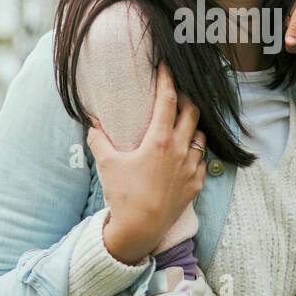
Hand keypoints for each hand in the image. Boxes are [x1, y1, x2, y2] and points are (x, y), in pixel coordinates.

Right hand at [88, 63, 206, 262]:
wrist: (140, 229)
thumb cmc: (123, 195)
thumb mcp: (107, 164)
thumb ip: (99, 139)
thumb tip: (92, 123)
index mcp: (160, 141)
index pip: (168, 101)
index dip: (168, 80)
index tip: (166, 67)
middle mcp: (181, 150)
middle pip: (192, 112)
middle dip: (186, 98)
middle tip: (175, 95)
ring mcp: (192, 167)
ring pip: (201, 136)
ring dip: (193, 126)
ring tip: (182, 124)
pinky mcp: (196, 184)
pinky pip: (203, 160)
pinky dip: (196, 152)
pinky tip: (187, 154)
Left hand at [284, 0, 295, 52]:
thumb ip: (295, 28)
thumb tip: (289, 43)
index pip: (293, 45)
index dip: (288, 31)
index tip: (292, 18)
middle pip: (292, 48)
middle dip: (289, 33)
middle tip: (295, 19)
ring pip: (292, 48)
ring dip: (291, 34)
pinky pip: (295, 46)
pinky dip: (293, 36)